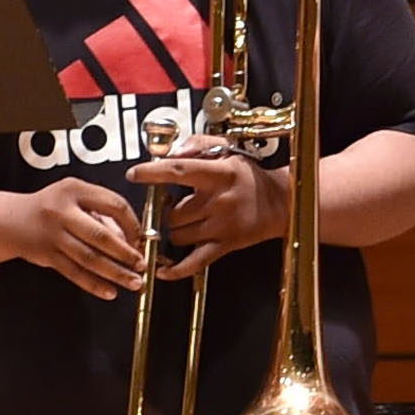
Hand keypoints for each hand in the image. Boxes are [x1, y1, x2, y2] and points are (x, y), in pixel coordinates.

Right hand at [14, 178, 144, 299]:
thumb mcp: (76, 197)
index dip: (133, 224)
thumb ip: (102, 214)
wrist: (12, 220)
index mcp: (75, 189)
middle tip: (142, 265)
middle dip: (126, 253)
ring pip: (89, 258)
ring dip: (115, 273)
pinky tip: (109, 291)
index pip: (114, 204)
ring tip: (133, 282)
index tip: (142, 239)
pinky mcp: (46, 254)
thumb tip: (131, 240)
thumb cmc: (52, 207)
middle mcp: (62, 211)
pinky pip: (75, 272)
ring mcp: (53, 234)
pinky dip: (94, 284)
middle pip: (101, 235)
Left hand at [129, 134, 288, 277]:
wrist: (279, 202)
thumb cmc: (249, 176)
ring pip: (178, 235)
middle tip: (165, 203)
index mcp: (220, 174)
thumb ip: (198, 144)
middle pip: (174, 212)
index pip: (180, 171)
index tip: (134, 174)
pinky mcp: (225, 246)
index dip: (154, 173)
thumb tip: (171, 153)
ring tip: (176, 220)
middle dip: (163, 210)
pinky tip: (161, 270)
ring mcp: (222, 227)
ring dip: (170, 230)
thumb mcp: (228, 149)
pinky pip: (195, 262)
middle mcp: (220, 201)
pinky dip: (176, 269)